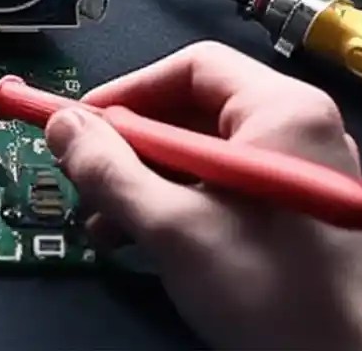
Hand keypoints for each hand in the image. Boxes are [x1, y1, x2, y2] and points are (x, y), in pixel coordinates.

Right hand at [45, 41, 361, 350]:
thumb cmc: (271, 294)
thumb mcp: (170, 226)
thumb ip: (108, 169)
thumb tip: (63, 127)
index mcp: (284, 113)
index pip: (192, 68)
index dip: (128, 92)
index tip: (83, 123)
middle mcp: (297, 130)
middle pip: (191, 110)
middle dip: (130, 146)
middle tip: (87, 172)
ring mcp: (295, 171)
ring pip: (199, 153)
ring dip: (144, 182)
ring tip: (104, 218)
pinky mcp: (289, 209)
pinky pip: (218, 186)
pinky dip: (174, 203)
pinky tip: (136, 235)